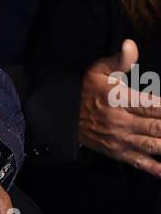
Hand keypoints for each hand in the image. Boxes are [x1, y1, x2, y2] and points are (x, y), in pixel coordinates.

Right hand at [78, 40, 160, 178]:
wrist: (62, 116)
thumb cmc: (85, 90)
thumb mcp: (99, 70)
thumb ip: (119, 60)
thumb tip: (130, 44)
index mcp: (120, 100)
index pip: (154, 106)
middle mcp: (122, 122)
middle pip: (158, 127)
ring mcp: (121, 140)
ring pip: (153, 145)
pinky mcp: (118, 153)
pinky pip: (140, 162)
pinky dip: (155, 168)